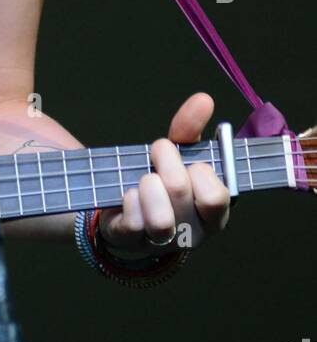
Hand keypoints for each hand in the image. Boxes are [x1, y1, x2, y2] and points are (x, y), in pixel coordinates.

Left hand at [97, 92, 230, 258]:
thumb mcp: (179, 152)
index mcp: (213, 213)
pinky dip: (129, 198)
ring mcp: (162, 241)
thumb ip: (190, 127)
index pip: (217, 198)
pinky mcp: (131, 242)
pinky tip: (128, 193)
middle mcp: (192, 233)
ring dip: (148, 185)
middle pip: (181, 192)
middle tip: (159, 151)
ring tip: (145, 177)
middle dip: (166, 161)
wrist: (124, 206)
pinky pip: (133, 222)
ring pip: (161, 219)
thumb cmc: (162, 178)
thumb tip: (204, 99)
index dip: (200, 171)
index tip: (192, 160)